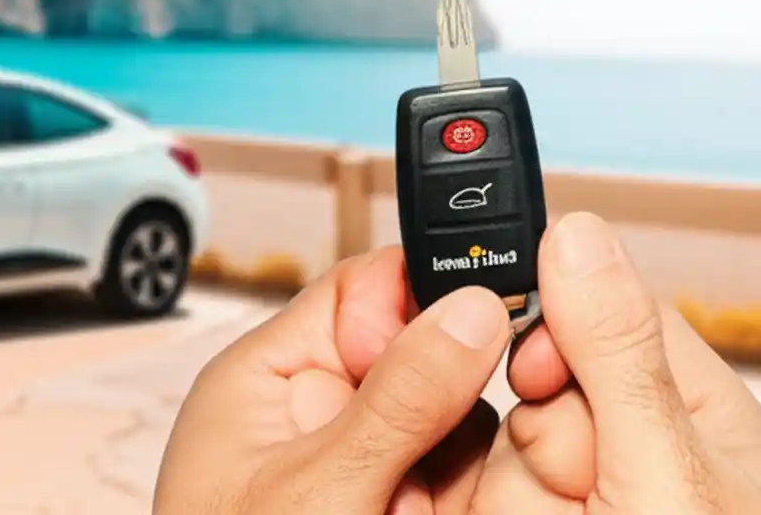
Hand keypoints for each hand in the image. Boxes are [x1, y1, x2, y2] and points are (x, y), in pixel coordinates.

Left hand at [154, 248, 512, 513]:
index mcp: (268, 379)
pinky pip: (454, 479)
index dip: (427, 291)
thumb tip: (471, 311)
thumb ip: (396, 403)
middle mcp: (316, 413)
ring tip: (436, 497)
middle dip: (465, 386)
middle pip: (420, 355)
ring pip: (453, 424)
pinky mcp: (391, 509)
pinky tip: (462, 509)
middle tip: (514, 403)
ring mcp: (358, 467)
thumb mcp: (316, 491)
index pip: (360, 292)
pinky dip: (473, 495)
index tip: (499, 302)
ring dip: (473, 456)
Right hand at [473, 212, 760, 512]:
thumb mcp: (664, 468)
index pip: (593, 310)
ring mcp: (575, 483)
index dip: (551, 338)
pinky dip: (492, 513)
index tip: (541, 380)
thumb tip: (574, 236)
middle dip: (540, 444)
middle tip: (586, 498)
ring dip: (517, 497)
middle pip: (526, 383)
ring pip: (494, 443)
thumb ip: (617, 353)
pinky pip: (475, 487)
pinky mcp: (523, 510)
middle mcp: (628, 438)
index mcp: (690, 401)